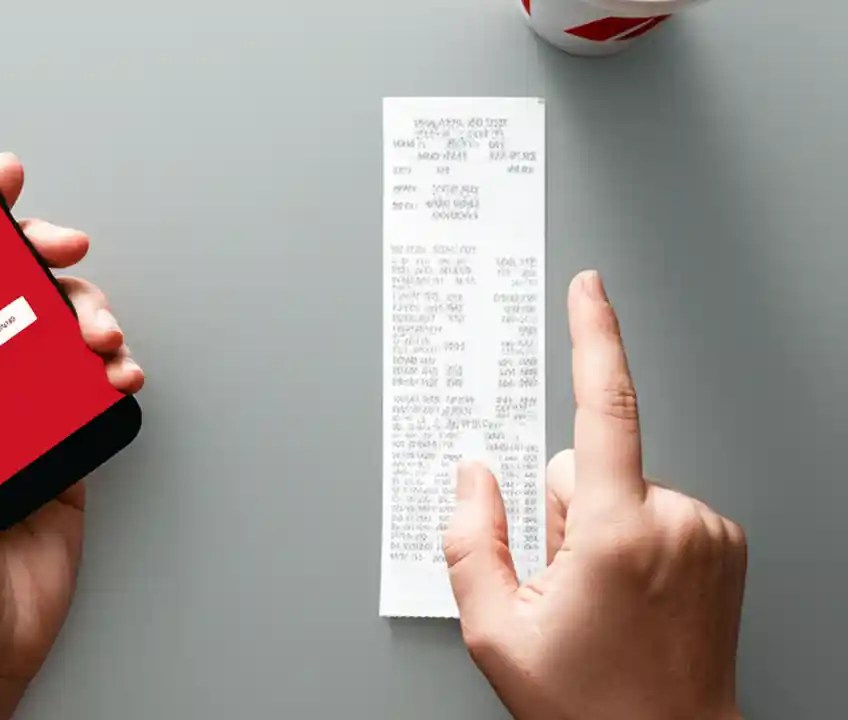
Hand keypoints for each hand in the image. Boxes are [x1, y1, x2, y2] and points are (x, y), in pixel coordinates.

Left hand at [0, 153, 143, 719]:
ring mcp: (25, 417)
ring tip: (98, 336)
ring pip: (61, 335)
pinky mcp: (67, 446)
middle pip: (12, 300)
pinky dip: (115, 374)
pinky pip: (93, 392)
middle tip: (64, 247)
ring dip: (87, 315)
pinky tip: (119, 376)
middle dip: (42, 258)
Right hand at [444, 271, 746, 719]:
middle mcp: (674, 521)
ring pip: (622, 489)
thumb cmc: (591, 706)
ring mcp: (708, 533)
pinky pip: (658, 510)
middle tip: (565, 584)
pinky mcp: (725, 544)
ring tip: (602, 598)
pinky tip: (631, 593)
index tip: (589, 290)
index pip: (604, 408)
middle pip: (587, 466)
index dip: (594, 338)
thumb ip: (470, 541)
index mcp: (616, 534)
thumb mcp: (495, 633)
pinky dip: (635, 539)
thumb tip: (472, 479)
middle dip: (561, 511)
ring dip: (599, 529)